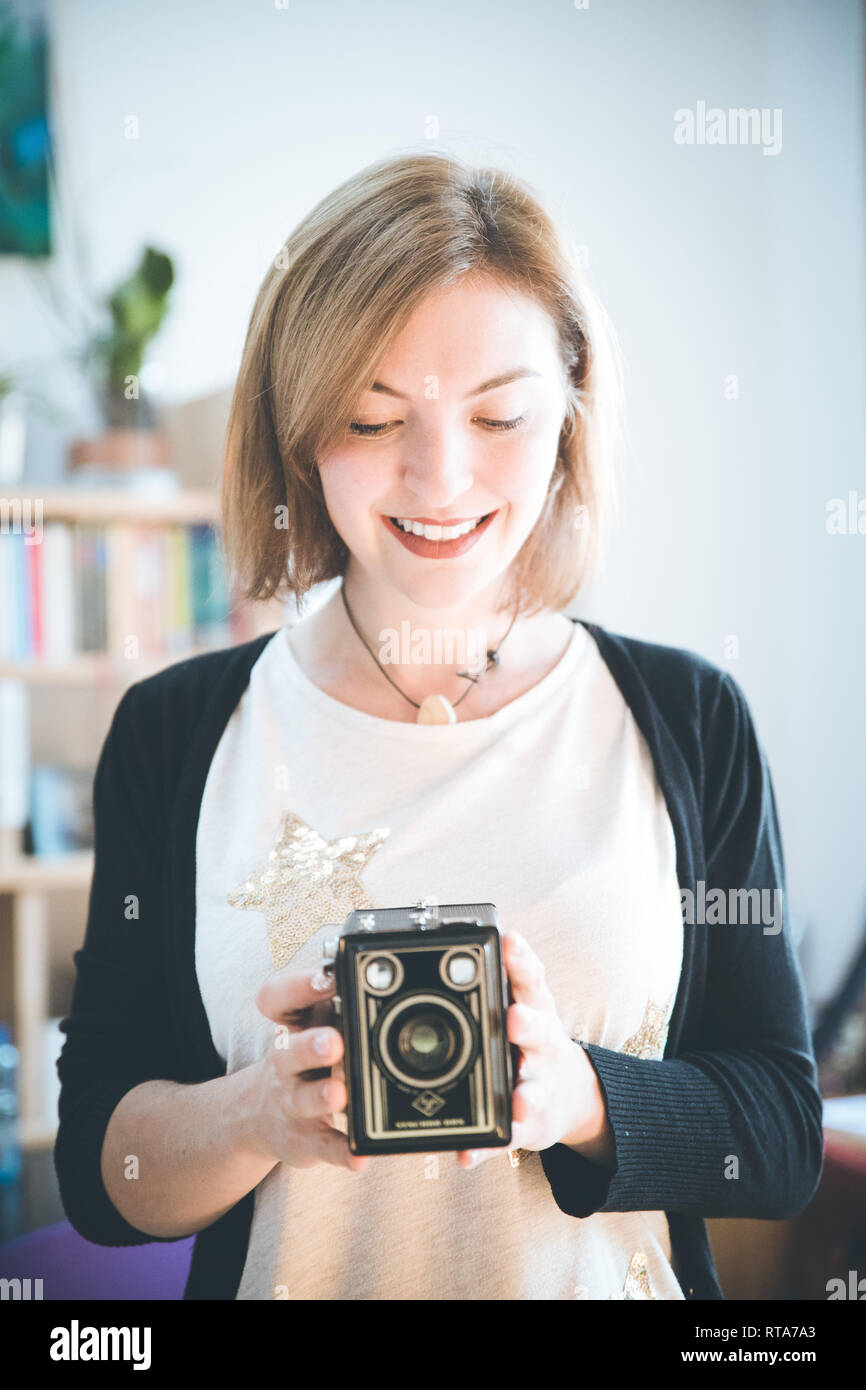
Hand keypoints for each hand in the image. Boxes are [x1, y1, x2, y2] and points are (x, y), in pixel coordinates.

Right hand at [252, 964, 370, 1172]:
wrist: (254, 1116)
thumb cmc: (302, 1059)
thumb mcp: (311, 1025)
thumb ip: (340, 1003)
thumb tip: (388, 976)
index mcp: (293, 1025)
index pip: (278, 999)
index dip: (298, 987)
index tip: (325, 978)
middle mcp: (287, 1062)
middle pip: (289, 1050)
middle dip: (311, 1045)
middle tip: (333, 1041)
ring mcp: (292, 1102)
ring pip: (304, 1099)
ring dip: (322, 1096)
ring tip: (340, 1093)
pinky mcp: (303, 1140)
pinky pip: (324, 1147)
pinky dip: (342, 1152)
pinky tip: (360, 1156)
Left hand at [456, 930, 613, 1170]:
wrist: (568, 1093)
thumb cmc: (527, 1039)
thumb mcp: (521, 1002)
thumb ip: (501, 976)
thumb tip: (474, 934)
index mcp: (532, 1008)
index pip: (530, 978)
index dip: (521, 960)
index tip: (509, 941)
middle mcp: (540, 1044)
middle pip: (538, 1030)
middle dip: (526, 1024)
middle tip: (514, 1018)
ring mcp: (539, 1086)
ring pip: (533, 1088)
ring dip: (525, 1094)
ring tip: (519, 1101)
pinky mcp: (530, 1126)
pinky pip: (507, 1139)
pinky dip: (487, 1146)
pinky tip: (467, 1153)